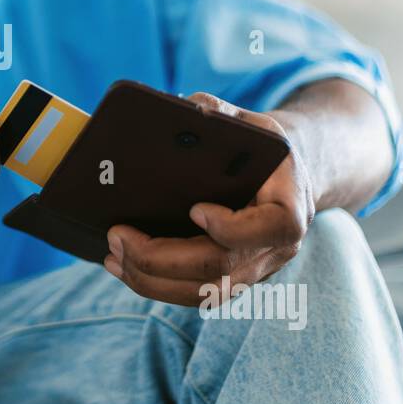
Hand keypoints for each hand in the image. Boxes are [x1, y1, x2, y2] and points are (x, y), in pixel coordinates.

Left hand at [103, 91, 316, 305]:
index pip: (275, 227)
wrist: (284, 177)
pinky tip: (123, 264)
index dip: (232, 227)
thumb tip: (185, 109)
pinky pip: (195, 294)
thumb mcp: (247, 121)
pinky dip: (155, 284)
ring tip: (111, 253)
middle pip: (222, 267)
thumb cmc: (259, 146)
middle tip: (116, 236)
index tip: (194, 210)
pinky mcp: (232, 280)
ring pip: (204, 292)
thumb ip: (219, 114)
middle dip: (162, 257)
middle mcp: (277, 246)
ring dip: (151, 279)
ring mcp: (256, 269)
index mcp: (290, 204)